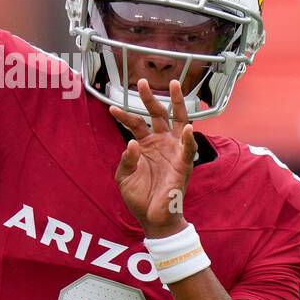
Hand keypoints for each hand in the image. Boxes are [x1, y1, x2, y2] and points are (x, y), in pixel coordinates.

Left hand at [109, 79, 196, 238]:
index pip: (135, 124)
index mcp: (146, 144)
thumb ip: (126, 159)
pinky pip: (187, 148)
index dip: (124, 115)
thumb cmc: (139, 196)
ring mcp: (173, 150)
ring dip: (177, 103)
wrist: (153, 218)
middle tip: (142, 81)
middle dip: (150, 97)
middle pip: (157, 114)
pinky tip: (186, 127)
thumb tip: (132, 143)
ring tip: (173, 85)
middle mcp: (161, 142)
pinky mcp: (183, 164)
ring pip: (177, 120)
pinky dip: (188, 138)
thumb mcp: (125, 176)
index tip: (112, 108)